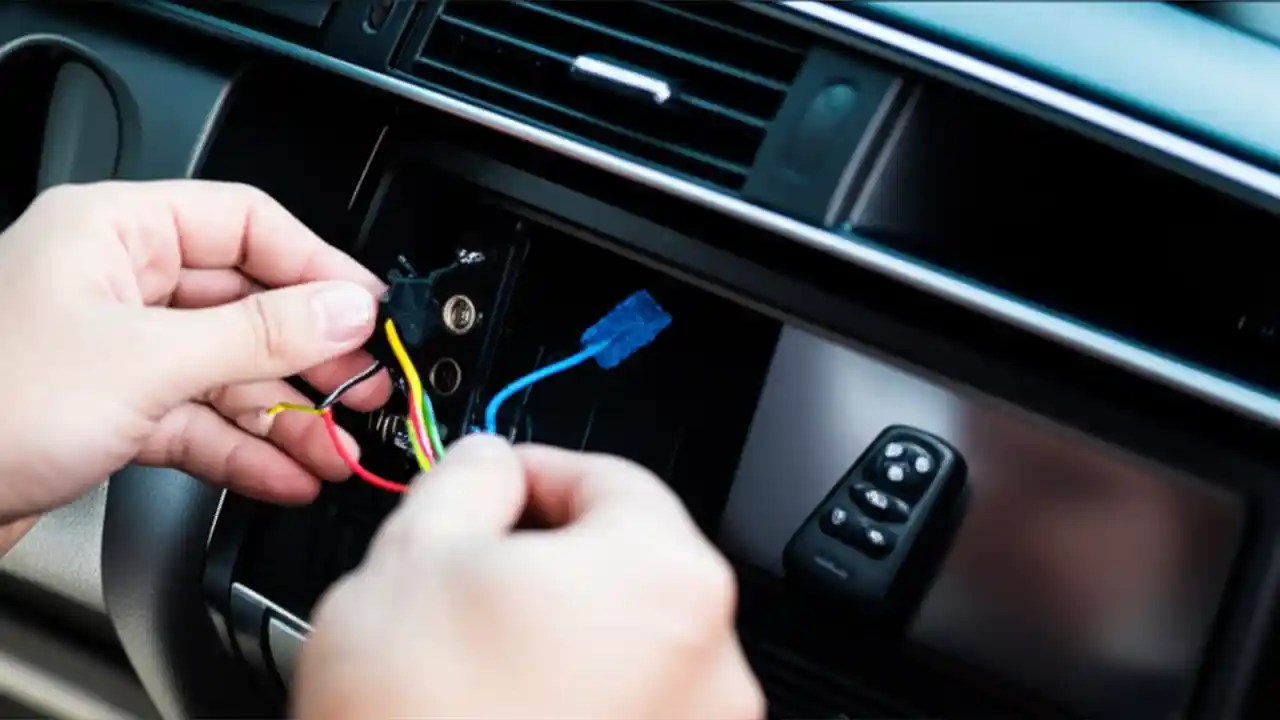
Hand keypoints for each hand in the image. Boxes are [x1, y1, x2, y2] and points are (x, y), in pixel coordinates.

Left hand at [0, 180, 391, 542]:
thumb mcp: (144, 361)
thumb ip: (257, 333)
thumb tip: (342, 307)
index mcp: (114, 232)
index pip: (245, 225)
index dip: (316, 266)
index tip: (365, 310)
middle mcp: (116, 283)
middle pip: (244, 304)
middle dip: (309, 354)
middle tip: (364, 386)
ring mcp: (114, 350)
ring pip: (227, 371)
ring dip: (285, 415)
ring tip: (335, 449)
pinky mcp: (109, 411)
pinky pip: (198, 421)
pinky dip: (244, 449)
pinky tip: (285, 473)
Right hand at [296, 435, 764, 719]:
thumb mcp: (412, 560)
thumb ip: (467, 482)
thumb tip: (489, 465)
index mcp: (664, 577)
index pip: (611, 480)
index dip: (538, 472)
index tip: (495, 486)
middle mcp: (711, 661)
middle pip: (630, 566)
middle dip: (552, 557)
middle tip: (475, 571)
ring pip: (629, 645)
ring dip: (566, 633)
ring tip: (480, 656)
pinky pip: (631, 710)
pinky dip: (581, 698)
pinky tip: (507, 708)